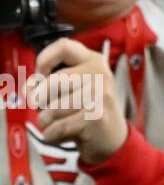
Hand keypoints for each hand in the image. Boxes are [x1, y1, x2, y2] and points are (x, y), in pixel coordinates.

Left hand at [25, 38, 128, 165]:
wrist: (112, 137)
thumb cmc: (86, 109)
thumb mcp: (76, 87)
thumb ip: (52, 80)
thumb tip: (30, 89)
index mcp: (93, 61)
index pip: (64, 46)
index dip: (44, 60)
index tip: (41, 76)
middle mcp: (99, 73)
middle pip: (52, 82)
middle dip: (40, 102)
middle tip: (48, 109)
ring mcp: (100, 94)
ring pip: (51, 109)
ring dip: (46, 123)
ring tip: (61, 123)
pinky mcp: (96, 117)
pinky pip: (56, 127)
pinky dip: (53, 135)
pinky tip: (66, 134)